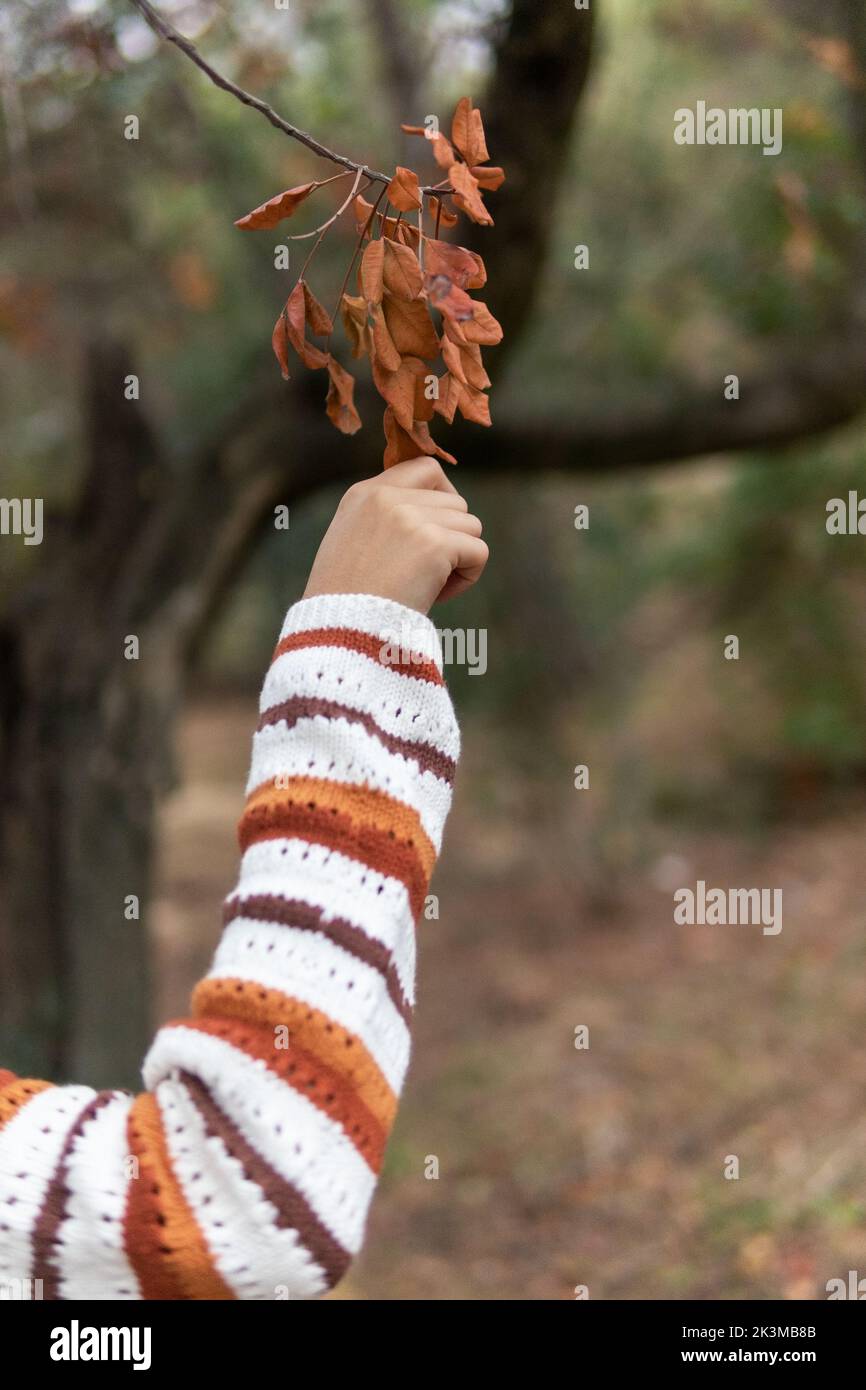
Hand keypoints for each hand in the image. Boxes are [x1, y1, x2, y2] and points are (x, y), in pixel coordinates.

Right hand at [303, 456, 487, 614]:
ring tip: (430, 586)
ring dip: (460, 558)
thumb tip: (438, 511)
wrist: (341, 632)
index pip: (425, 469)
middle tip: (426, 574)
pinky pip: (479, 551)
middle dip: (450, 537)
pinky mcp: (434, 544)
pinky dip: (468, 577)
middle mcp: (387, 497)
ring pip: (470, 525)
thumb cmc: (346, 603)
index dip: (443, 496)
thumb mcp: (352, 544)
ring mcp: (411, 518)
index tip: (438, 529)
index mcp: (364, 494)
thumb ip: (385, 519)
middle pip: (455, 502)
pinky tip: (439, 595)